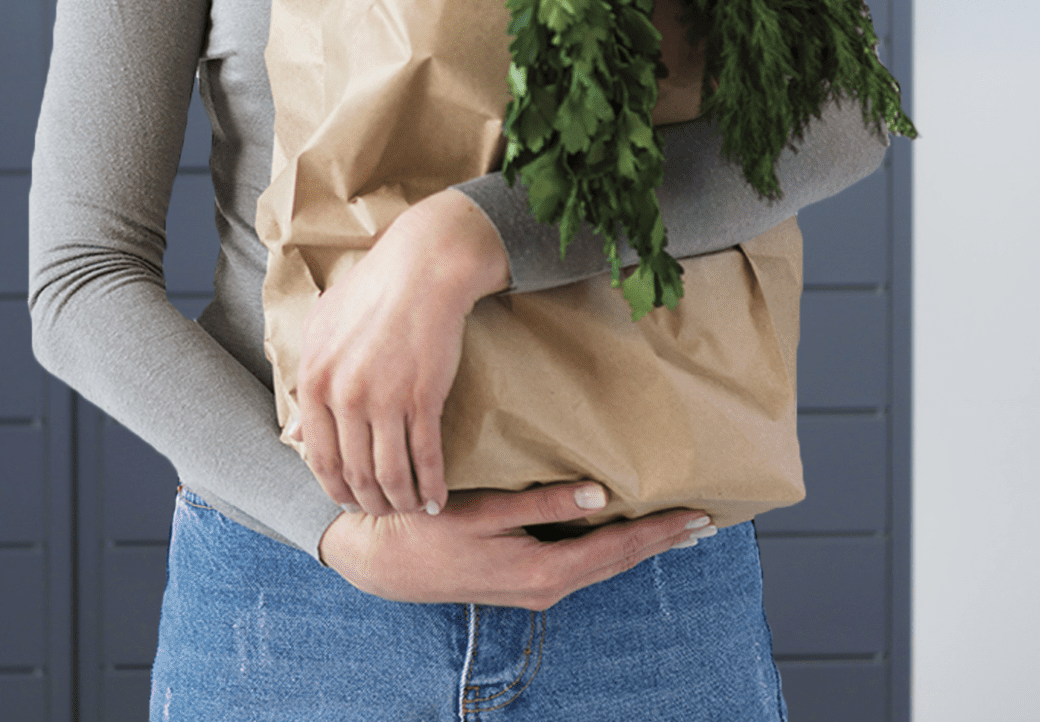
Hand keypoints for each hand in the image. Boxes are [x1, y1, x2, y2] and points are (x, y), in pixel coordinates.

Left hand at [294, 191, 507, 516]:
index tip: (350, 499)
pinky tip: (436, 498)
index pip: (319, 456)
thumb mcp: (324, 329)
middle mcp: (343, 394)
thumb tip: (296, 435)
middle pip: (354, 472)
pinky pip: (426, 458)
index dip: (335, 488)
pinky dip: (431, 487)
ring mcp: (384, 397)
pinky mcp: (423, 396)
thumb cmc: (371, 292)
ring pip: (389, 473)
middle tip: (381, 511)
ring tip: (410, 508)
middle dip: (368, 502)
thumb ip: (309, 381)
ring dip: (401, 501)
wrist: (421, 267)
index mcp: (314, 378)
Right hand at [317, 481, 714, 609]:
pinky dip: (607, 550)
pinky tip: (612, 535)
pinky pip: (579, 565)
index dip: (660, 531)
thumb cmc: (427, 528)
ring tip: (670, 529)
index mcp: (543, 571)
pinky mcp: (520, 581)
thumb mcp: (483, 511)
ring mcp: (533, 589)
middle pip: (617, 562)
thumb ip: (542, 504)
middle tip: (702, 523)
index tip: (698, 515)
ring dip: (637, 547)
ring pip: (600, 566)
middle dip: (660, 542)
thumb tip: (599, 495)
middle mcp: (546, 587)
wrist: (381, 561)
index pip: (617, 549)